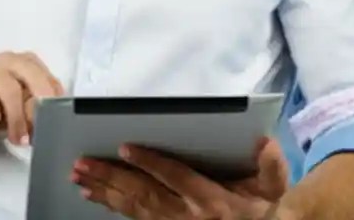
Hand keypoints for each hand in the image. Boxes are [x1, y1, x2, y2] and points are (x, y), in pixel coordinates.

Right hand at [0, 51, 63, 145]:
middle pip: (31, 73)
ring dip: (17, 119)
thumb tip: (52, 121)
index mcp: (26, 63)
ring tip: (19, 139)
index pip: (48, 77)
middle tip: (44, 126)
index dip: (55, 100)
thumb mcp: (24, 111)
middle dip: (40, 102)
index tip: (57, 121)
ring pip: (10, 89)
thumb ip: (38, 109)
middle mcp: (7, 61)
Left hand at [71, 136, 289, 219]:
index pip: (176, 177)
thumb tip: (264, 141)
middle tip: (82, 164)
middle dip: (111, 178)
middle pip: (143, 194)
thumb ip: (271, 166)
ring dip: (104, 192)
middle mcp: (188, 216)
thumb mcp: (273, 189)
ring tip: (79, 178)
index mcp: (212, 201)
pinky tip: (95, 196)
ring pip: (133, 208)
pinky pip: (135, 219)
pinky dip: (113, 206)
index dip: (150, 162)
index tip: (126, 147)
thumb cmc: (264, 209)